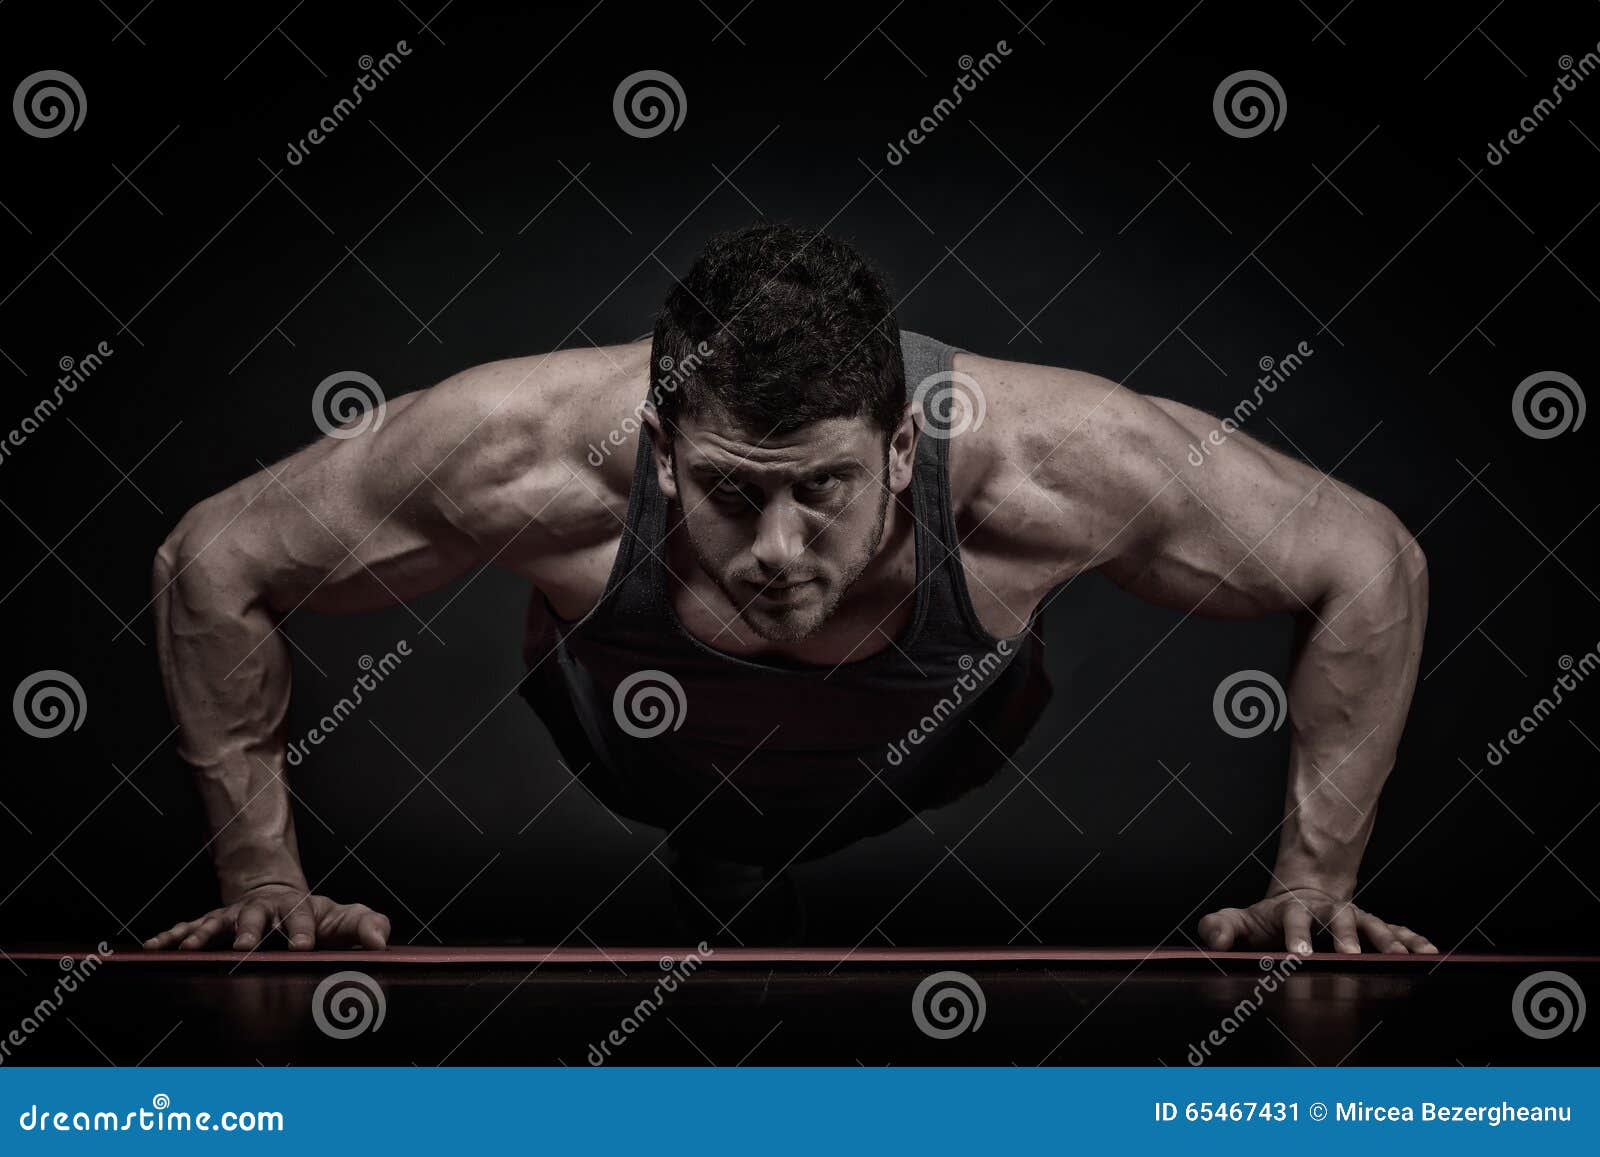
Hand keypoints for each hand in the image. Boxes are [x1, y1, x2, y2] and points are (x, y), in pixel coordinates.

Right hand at [142, 884, 390, 950]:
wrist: (282, 897)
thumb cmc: (319, 918)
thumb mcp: (346, 919)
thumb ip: (366, 926)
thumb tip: (380, 943)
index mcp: (297, 909)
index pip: (302, 918)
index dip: (302, 931)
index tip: (302, 946)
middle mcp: (263, 909)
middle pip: (255, 917)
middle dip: (249, 931)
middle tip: (245, 946)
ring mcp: (235, 915)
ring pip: (217, 922)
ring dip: (204, 935)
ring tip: (191, 949)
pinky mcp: (213, 924)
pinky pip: (189, 929)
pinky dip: (172, 937)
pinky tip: (154, 948)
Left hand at [1199, 886, 1436, 954]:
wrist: (1299, 897)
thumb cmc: (1266, 920)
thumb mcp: (1238, 920)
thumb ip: (1221, 928)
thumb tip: (1216, 939)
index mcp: (1293, 909)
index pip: (1293, 920)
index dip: (1296, 936)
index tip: (1299, 956)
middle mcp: (1327, 911)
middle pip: (1339, 919)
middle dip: (1346, 937)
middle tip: (1349, 956)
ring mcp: (1352, 917)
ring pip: (1372, 924)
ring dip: (1385, 939)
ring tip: (1397, 957)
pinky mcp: (1371, 927)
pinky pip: (1396, 930)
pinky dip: (1412, 940)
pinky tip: (1428, 952)